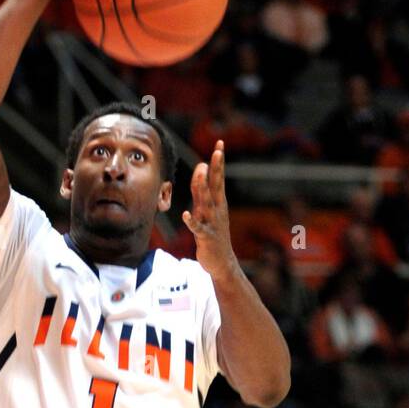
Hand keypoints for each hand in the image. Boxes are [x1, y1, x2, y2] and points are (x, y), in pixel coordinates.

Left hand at [182, 141, 235, 276]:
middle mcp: (217, 210)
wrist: (222, 262)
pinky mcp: (206, 237)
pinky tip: (186, 215)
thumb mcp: (209, 210)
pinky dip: (192, 221)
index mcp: (219, 203)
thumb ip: (203, 191)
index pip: (218, 178)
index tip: (220, 144)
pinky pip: (198, 228)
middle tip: (217, 152)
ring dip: (202, 189)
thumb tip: (200, 169)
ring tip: (199, 174)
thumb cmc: (214, 234)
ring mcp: (212, 223)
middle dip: (216, 169)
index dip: (218, 162)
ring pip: (206, 203)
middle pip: (216, 186)